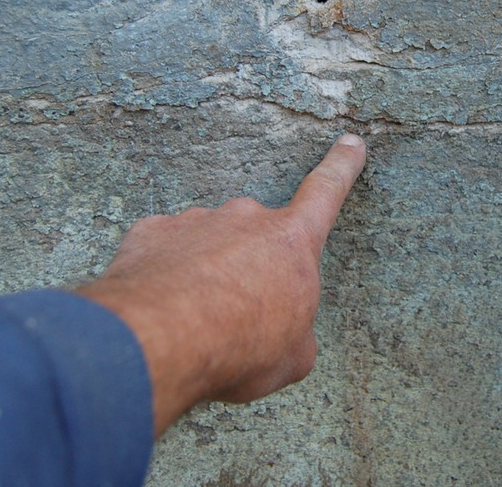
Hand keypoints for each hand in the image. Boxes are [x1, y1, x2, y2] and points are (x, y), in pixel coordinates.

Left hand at [77, 134, 366, 435]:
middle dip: (247, 268)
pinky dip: (164, 273)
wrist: (162, 340)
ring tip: (191, 319)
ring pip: (207, 244)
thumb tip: (286, 335)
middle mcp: (246, 218)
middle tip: (233, 315)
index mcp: (291, 242)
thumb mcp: (292, 358)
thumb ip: (295, 334)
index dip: (341, 167)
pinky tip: (160, 307)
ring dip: (204, 272)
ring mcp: (196, 221)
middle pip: (255, 237)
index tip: (350, 143)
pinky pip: (164, 250)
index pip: (326, 193)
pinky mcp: (151, 233)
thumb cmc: (239, 348)